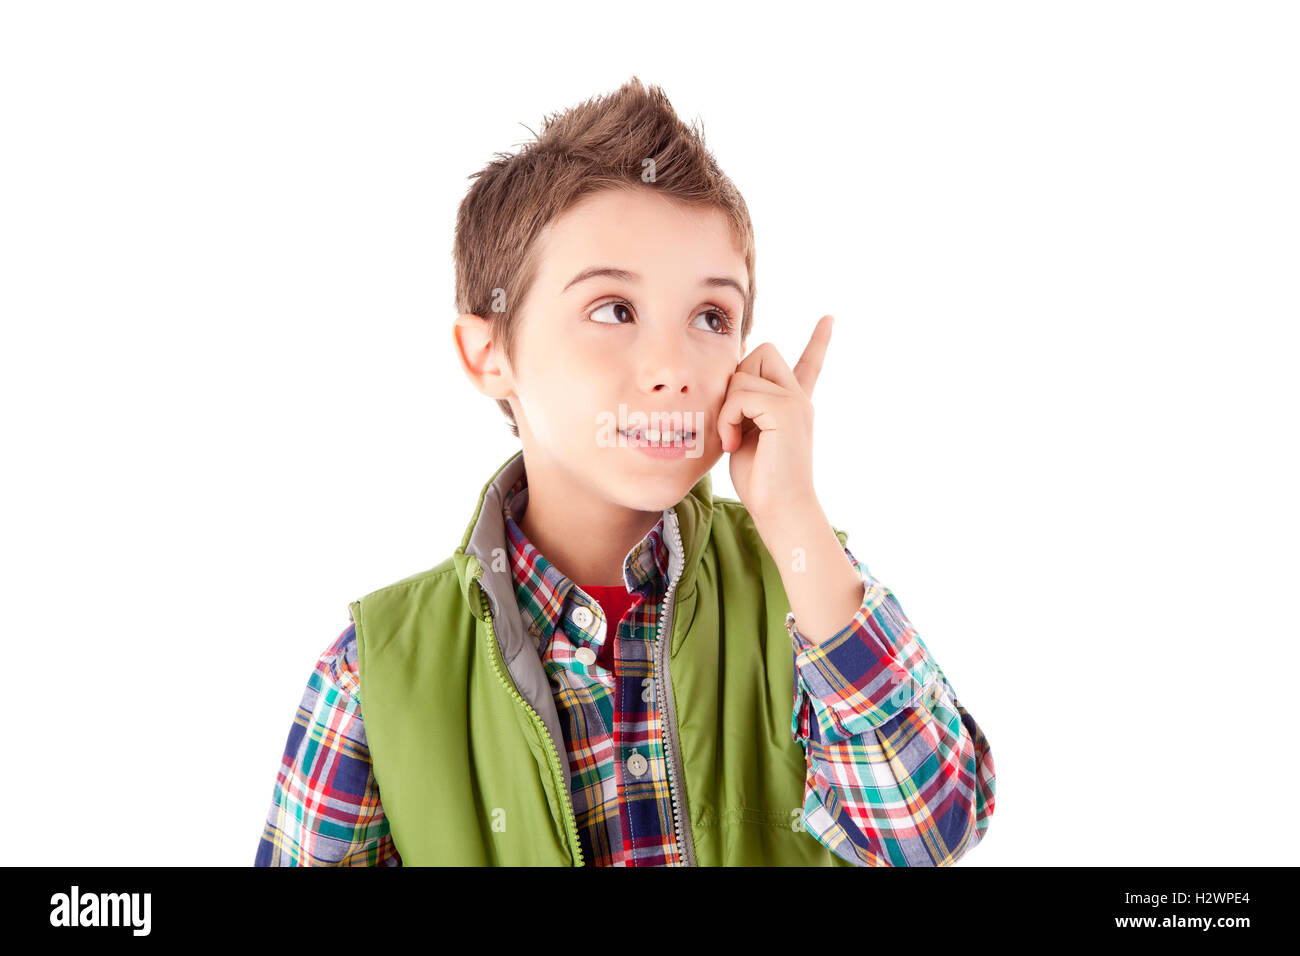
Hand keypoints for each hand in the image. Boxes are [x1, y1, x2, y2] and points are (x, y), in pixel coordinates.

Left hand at [717, 314, 832, 522]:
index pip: (808, 364)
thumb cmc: (761, 483)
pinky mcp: (786, 411)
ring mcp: (795, 403)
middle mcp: (799, 399)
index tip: (828, 319)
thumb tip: (729, 383)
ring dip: (727, 407)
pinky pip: (741, 394)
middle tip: (733, 421)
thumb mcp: (748, 436)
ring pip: (744, 373)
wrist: (781, 511)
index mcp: (793, 405)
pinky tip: (734, 443)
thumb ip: (744, 408)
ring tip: (731, 438)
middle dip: (737, 380)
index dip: (818, 342)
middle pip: (762, 352)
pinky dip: (728, 418)